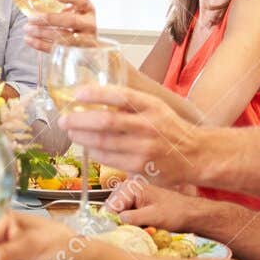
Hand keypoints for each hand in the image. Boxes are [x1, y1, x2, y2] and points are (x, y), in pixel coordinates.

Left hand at [23, 0, 97, 53]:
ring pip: (64, 38)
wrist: (85, 45)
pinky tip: (29, 39)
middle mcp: (89, 24)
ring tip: (27, 28)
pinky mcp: (75, 54)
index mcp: (87, 9)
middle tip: (31, 18)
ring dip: (43, 33)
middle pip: (71, 21)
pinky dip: (41, 45)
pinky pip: (58, 50)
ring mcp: (84, 41)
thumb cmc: (73, 21)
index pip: (82, 0)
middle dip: (50, 19)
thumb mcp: (67, 8)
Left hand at [59, 85, 208, 186]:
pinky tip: (87, 146)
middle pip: (106, 121)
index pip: (120, 95)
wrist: (195, 155)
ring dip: (81, 137)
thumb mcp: (155, 107)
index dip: (96, 94)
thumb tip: (95, 95)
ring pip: (103, 142)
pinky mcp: (139, 166)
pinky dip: (93, 152)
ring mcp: (144, 148)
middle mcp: (148, 126)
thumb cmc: (170, 128)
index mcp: (152, 106)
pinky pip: (108, 158)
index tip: (77, 93)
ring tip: (71, 132)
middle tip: (64, 119)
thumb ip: (130, 103)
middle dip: (79, 120)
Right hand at [109, 183, 203, 231]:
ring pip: (118, 218)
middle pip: (112, 212)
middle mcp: (127, 191)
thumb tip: (117, 221)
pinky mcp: (134, 208)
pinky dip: (131, 227)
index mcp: (130, 187)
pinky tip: (142, 230)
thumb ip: (133, 218)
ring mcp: (130, 199)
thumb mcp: (154, 216)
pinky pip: (125, 220)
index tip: (117, 235)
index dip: (112, 222)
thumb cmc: (176, 212)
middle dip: (120, 225)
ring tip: (141, 232)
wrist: (190, 214)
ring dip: (126, 228)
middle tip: (133, 234)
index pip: (110, 206)